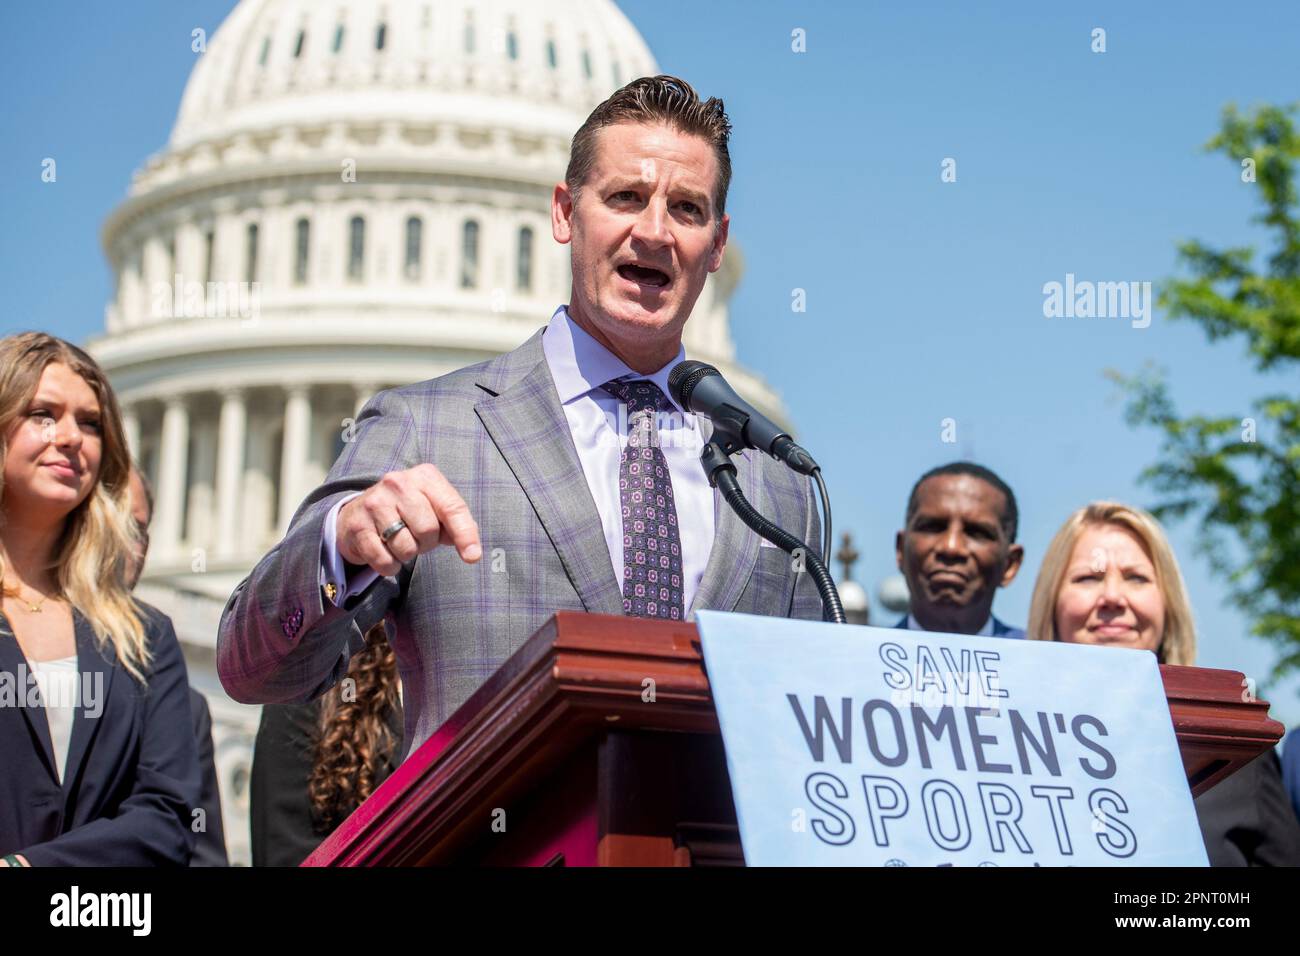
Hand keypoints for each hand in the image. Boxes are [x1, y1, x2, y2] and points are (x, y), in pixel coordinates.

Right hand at [337, 463, 481, 575]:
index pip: (452, 507)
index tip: (472, 556)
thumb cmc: (406, 512)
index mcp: (425, 477)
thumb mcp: (433, 508)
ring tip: (400, 542)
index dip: (465, 534)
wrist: (358, 512)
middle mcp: (398, 483)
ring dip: (407, 555)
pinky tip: (385, 552)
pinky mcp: (357, 525)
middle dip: (427, 543)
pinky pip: (383, 560)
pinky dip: (389, 565)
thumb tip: (470, 549)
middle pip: (428, 530)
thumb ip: (454, 523)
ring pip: (406, 547)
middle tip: (417, 538)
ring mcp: (375, 502)